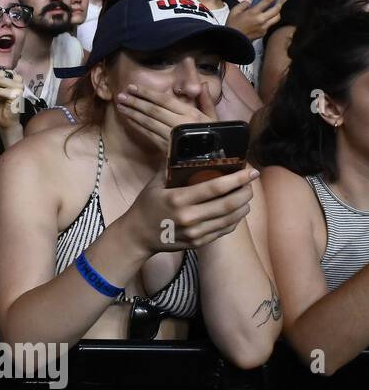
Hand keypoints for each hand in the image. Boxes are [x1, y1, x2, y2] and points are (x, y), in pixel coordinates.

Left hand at [113, 84, 214, 155]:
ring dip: (132, 113)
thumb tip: (203, 84)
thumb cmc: (214, 137)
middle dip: (135, 102)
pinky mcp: (165, 147)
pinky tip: (128, 120)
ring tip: (120, 105)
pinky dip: (137, 126)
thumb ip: (206, 100)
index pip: (164, 100)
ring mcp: (171, 136)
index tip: (132, 87)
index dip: (147, 93)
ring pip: (148, 122)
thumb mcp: (213, 118)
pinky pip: (148, 134)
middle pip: (152, 110)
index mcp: (190, 113)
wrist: (213, 162)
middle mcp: (179, 123)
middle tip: (120, 96)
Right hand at [122, 166, 258, 255]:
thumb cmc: (146, 206)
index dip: (237, 179)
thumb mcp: (154, 184)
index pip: (215, 187)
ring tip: (247, 195)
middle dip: (246, 192)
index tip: (250, 171)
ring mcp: (195, 232)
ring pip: (231, 219)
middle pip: (229, 204)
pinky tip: (236, 211)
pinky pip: (224, 230)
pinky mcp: (198, 242)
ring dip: (244, 205)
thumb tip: (182, 147)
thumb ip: (170, 167)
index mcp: (178, 199)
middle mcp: (189, 217)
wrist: (137, 236)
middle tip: (251, 182)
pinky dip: (235, 219)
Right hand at [225, 0, 282, 40]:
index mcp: (253, 12)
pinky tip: (265, 19)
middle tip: (278, 1)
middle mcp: (261, 19)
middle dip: (279, 4)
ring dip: (277, 13)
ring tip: (274, 10)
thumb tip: (250, 3)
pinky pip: (270, 24)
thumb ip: (243, 4)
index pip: (267, 0)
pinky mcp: (263, 33)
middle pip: (277, 10)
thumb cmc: (232, 25)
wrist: (232, 40)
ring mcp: (263, 27)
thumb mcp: (234, 11)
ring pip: (277, 18)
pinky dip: (270, 20)